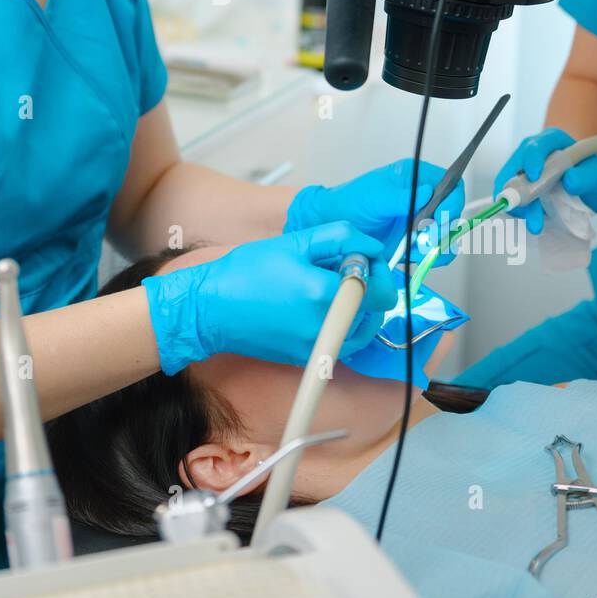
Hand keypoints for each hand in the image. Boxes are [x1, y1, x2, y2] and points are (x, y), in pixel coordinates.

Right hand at [142, 222, 396, 373]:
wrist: (213, 309)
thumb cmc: (248, 271)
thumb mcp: (295, 242)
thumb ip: (341, 238)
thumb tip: (372, 247)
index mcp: (326, 295)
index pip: (383, 290)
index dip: (378, 268)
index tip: (360, 256)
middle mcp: (328, 327)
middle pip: (378, 312)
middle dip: (371, 286)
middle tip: (344, 268)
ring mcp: (320, 348)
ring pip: (364, 330)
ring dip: (360, 308)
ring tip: (332, 287)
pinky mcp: (310, 359)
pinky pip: (343, 342)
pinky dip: (343, 324)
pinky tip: (320, 305)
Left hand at [285, 159, 465, 263]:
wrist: (333, 226)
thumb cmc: (350, 202)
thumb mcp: (375, 196)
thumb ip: (401, 197)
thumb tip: (427, 192)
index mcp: (416, 178)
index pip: (451, 185)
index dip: (452, 202)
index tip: (440, 216)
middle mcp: (423, 200)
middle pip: (453, 214)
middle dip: (443, 229)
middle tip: (425, 237)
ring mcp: (420, 222)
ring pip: (447, 237)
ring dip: (436, 246)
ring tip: (414, 248)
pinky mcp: (415, 243)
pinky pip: (434, 253)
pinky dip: (428, 258)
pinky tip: (410, 256)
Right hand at [495, 127, 596, 235]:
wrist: (590, 193)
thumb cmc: (596, 180)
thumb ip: (589, 177)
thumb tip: (570, 180)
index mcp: (552, 141)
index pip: (538, 145)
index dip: (532, 158)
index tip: (534, 176)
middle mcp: (533, 153)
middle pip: (516, 165)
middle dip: (519, 189)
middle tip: (528, 210)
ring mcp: (523, 170)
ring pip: (510, 184)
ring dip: (518, 205)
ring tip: (535, 224)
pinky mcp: (520, 187)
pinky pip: (511, 198)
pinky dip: (518, 211)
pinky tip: (530, 221)